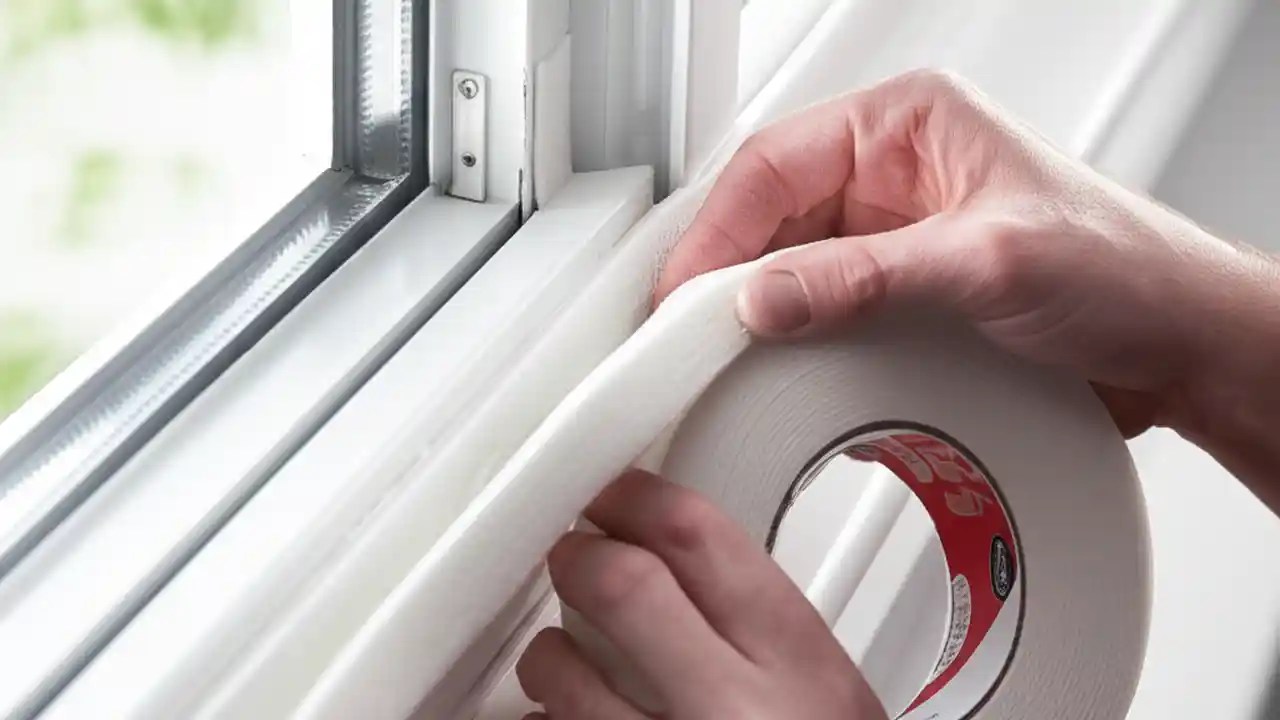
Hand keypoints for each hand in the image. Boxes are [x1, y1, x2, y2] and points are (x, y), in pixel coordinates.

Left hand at [516, 470, 887, 719]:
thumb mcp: (827, 697)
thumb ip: (758, 629)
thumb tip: (677, 559)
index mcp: (796, 663)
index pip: (696, 535)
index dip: (633, 497)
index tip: (610, 495)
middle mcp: (730, 711)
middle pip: (621, 586)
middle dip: (578, 558)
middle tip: (572, 558)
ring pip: (559, 672)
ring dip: (548, 658)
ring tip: (561, 661)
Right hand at [658, 69, 1279, 510]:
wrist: (1180, 343)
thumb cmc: (1122, 266)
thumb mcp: (982, 264)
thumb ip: (862, 280)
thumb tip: (763, 297)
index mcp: (907, 123)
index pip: (775, 162)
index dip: (717, 229)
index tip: (686, 292)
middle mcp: (893, 171)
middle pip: (770, 213)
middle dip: (727, 272)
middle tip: (690, 330)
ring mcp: (893, 233)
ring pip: (788, 263)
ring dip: (759, 308)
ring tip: (729, 352)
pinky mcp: (900, 289)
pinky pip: (822, 304)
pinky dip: (796, 337)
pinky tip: (783, 364)